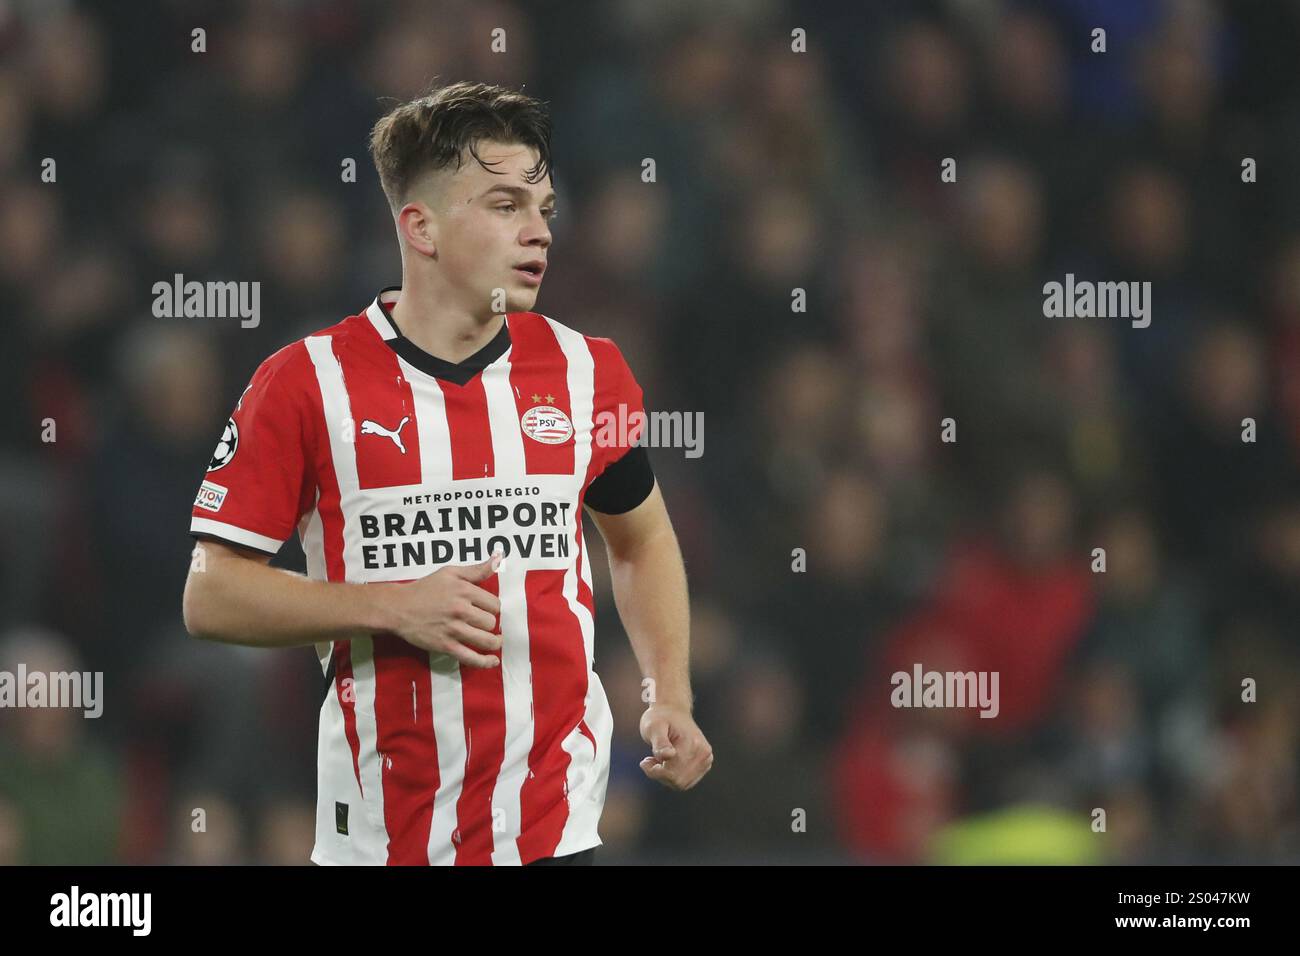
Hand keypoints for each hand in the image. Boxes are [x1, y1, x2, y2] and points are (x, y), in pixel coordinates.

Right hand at [383, 551, 503, 667]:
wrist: (399, 608)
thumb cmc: (425, 588)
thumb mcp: (450, 573)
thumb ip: (476, 570)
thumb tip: (498, 558)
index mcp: (464, 591)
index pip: (494, 604)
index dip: (493, 607)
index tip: (486, 609)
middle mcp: (460, 610)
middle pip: (491, 622)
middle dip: (490, 623)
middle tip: (483, 622)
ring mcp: (453, 630)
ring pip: (486, 640)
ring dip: (494, 642)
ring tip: (494, 640)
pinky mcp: (445, 646)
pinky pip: (471, 657)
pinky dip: (485, 662)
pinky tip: (493, 661)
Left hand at [638, 704, 712, 789]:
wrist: (673, 710)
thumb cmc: (660, 718)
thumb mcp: (654, 726)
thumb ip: (660, 742)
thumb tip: (669, 755)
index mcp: (693, 744)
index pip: (672, 774)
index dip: (655, 772)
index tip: (645, 761)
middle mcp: (704, 754)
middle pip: (678, 781)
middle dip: (660, 774)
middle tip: (650, 759)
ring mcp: (706, 760)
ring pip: (682, 784)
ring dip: (666, 776)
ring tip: (658, 759)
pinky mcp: (704, 764)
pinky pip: (686, 782)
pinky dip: (673, 776)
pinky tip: (666, 762)